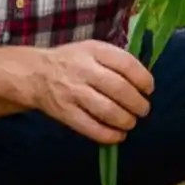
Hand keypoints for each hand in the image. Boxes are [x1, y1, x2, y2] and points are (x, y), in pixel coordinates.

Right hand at [32, 39, 153, 144]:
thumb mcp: (92, 49)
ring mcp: (73, 92)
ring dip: (126, 121)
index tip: (148, 89)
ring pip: (108, 111)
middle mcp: (84, 69)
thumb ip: (116, 60)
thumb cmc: (72, 61)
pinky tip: (117, 135)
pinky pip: (92, 128)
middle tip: (143, 110)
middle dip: (138, 104)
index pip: (126, 64)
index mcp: (94, 50)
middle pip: (120, 89)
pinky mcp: (65, 113)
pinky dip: (110, 135)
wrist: (35, 74)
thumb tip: (144, 82)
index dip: (143, 79)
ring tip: (130, 122)